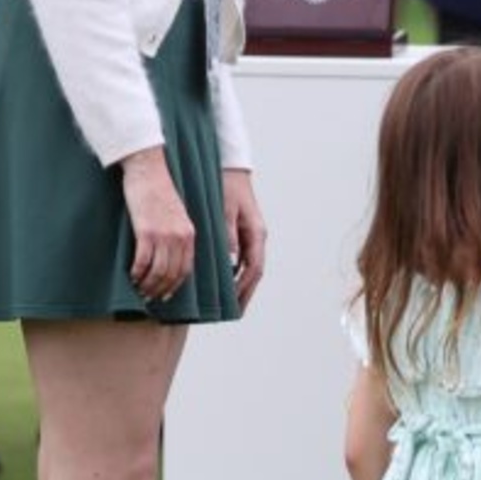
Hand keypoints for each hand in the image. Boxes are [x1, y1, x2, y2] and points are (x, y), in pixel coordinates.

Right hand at [120, 147, 195, 303]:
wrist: (149, 170)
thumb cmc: (158, 192)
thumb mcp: (176, 216)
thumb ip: (177, 235)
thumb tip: (169, 256)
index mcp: (189, 235)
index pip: (185, 269)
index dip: (174, 286)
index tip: (165, 295)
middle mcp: (180, 238)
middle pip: (172, 274)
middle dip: (159, 290)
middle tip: (148, 298)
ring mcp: (163, 235)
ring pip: (157, 271)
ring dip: (147, 285)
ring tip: (138, 290)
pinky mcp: (146, 231)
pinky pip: (142, 261)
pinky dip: (136, 273)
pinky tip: (130, 277)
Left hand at [224, 167, 268, 312]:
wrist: (230, 167)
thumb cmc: (226, 186)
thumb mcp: (225, 210)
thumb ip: (228, 235)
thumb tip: (231, 261)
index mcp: (256, 233)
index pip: (254, 269)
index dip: (244, 289)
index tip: (234, 304)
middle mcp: (257, 237)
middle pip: (254, 272)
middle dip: (245, 294)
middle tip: (233, 312)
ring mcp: (251, 236)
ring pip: (249, 267)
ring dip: (240, 285)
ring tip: (228, 303)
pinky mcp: (243, 233)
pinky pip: (242, 259)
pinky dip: (235, 273)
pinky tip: (223, 281)